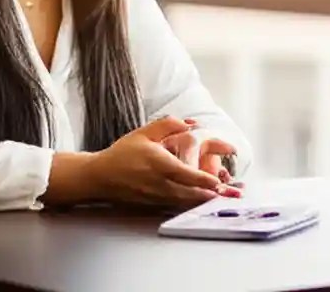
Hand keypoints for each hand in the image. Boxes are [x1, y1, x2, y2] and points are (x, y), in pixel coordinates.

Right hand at [87, 116, 228, 205]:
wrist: (99, 177)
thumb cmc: (122, 154)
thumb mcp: (144, 133)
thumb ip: (169, 125)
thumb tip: (191, 124)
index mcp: (158, 164)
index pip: (186, 174)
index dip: (204, 180)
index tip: (220, 182)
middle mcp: (158, 183)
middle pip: (189, 193)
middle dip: (211, 195)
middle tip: (230, 195)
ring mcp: (155, 196)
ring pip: (184, 202)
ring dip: (203, 202)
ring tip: (222, 200)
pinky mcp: (153, 204)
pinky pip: (176, 206)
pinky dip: (190, 206)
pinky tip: (202, 203)